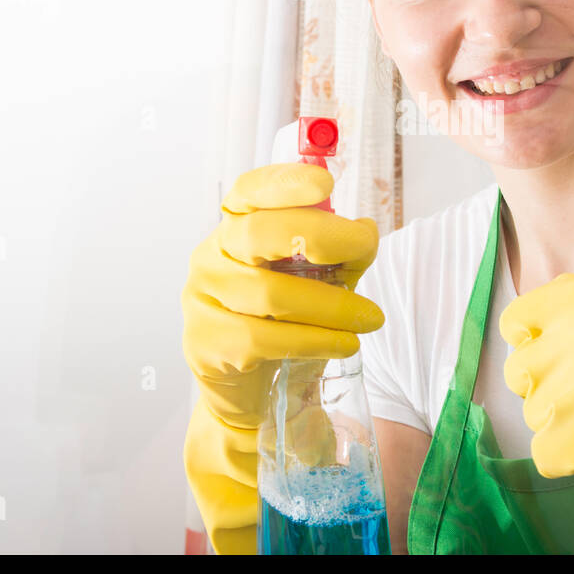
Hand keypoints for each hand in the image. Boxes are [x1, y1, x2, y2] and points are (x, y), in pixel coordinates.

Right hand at [182, 163, 383, 552]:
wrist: (251, 391)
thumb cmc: (284, 323)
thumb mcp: (315, 280)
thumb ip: (338, 255)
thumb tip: (365, 232)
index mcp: (236, 228)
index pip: (251, 192)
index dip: (285, 182)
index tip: (325, 183)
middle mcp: (212, 256)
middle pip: (260, 233)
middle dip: (324, 236)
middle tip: (366, 248)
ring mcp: (203, 300)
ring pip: (271, 294)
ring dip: (333, 305)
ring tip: (370, 317)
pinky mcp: (206, 344)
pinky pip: (267, 339)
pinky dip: (316, 340)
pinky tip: (346, 344)